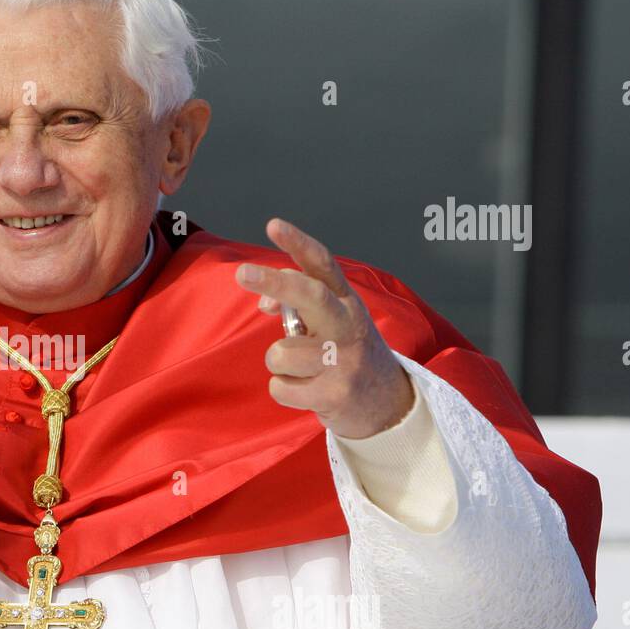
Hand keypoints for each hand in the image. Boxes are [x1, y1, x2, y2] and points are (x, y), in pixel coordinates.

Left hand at [235, 218, 413, 439]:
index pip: (322, 265)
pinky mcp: (336, 394)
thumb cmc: (345, 353)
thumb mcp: (330, 323)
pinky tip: (308, 390)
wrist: (388, 402)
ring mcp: (344, 361)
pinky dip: (285, 391)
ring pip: (280, 354)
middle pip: (310, 296)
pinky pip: (281, 388)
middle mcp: (348, 325)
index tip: (273, 225)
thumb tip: (264, 302)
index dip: (298, 244)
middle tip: (241, 272)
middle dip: (274, 282)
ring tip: (304, 370)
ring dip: (279, 364)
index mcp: (345, 302)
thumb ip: (297, 306)